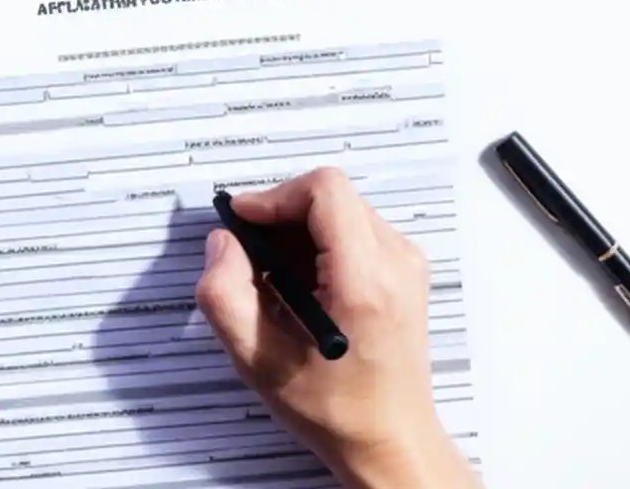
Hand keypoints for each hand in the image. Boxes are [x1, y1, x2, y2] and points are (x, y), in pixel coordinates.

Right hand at [196, 168, 480, 488]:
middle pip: (331, 196)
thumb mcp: (257, 360)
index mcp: (363, 281)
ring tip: (278, 279)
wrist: (390, 438)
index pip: (324, 191)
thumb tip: (222, 243)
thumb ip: (225, 295)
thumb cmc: (333, 408)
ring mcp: (407, 264)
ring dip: (301, 230)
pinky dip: (322, 242)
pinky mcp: (407, 270)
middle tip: (253, 257)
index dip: (274, 197)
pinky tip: (305, 285)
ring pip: (343, 208)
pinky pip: (357, 228)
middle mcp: (396, 263)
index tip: (244, 222)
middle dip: (283, 215)